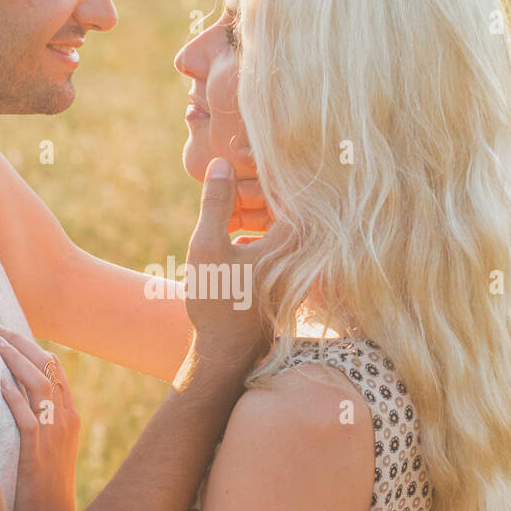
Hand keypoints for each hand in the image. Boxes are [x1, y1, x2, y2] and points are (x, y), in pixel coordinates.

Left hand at [0, 327, 79, 510]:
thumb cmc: (39, 489)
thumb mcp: (44, 448)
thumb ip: (35, 421)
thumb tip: (8, 395)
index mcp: (70, 417)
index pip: (55, 370)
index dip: (31, 348)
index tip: (6, 334)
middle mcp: (66, 420)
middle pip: (48, 368)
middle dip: (21, 344)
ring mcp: (54, 435)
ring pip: (40, 384)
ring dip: (16, 359)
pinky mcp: (38, 451)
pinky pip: (27, 415)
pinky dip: (13, 396)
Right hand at [183, 158, 290, 373]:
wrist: (227, 355)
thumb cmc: (219, 302)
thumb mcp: (208, 245)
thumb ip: (216, 202)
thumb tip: (222, 163)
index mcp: (292, 240)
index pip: (286, 187)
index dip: (261, 167)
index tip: (239, 155)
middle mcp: (302, 252)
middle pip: (281, 203)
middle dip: (251, 189)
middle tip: (225, 181)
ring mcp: (297, 266)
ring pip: (275, 222)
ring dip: (249, 211)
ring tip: (221, 210)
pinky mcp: (287, 277)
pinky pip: (274, 241)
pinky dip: (253, 230)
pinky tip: (228, 231)